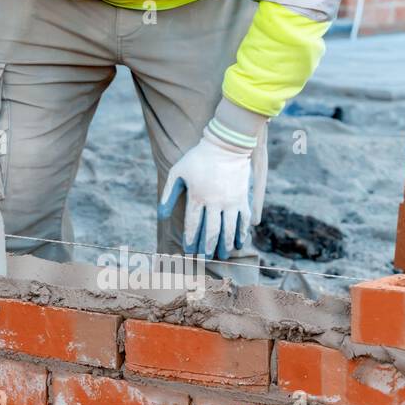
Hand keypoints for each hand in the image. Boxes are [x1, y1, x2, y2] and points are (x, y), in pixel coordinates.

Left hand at [157, 129, 252, 258]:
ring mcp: (231, 201)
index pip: (192, 225)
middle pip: (210, 231)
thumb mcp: (178, 172)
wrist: (226, 145)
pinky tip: (239, 243)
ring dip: (225, 245)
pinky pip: (244, 220)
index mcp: (197, 196)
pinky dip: (241, 233)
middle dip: (206, 248)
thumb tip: (160, 216)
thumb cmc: (198, 158)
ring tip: (222, 255)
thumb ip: (168, 194)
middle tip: (204, 260)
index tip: (189, 251)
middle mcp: (215, 201)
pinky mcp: (243, 199)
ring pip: (228, 229)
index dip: (190, 240)